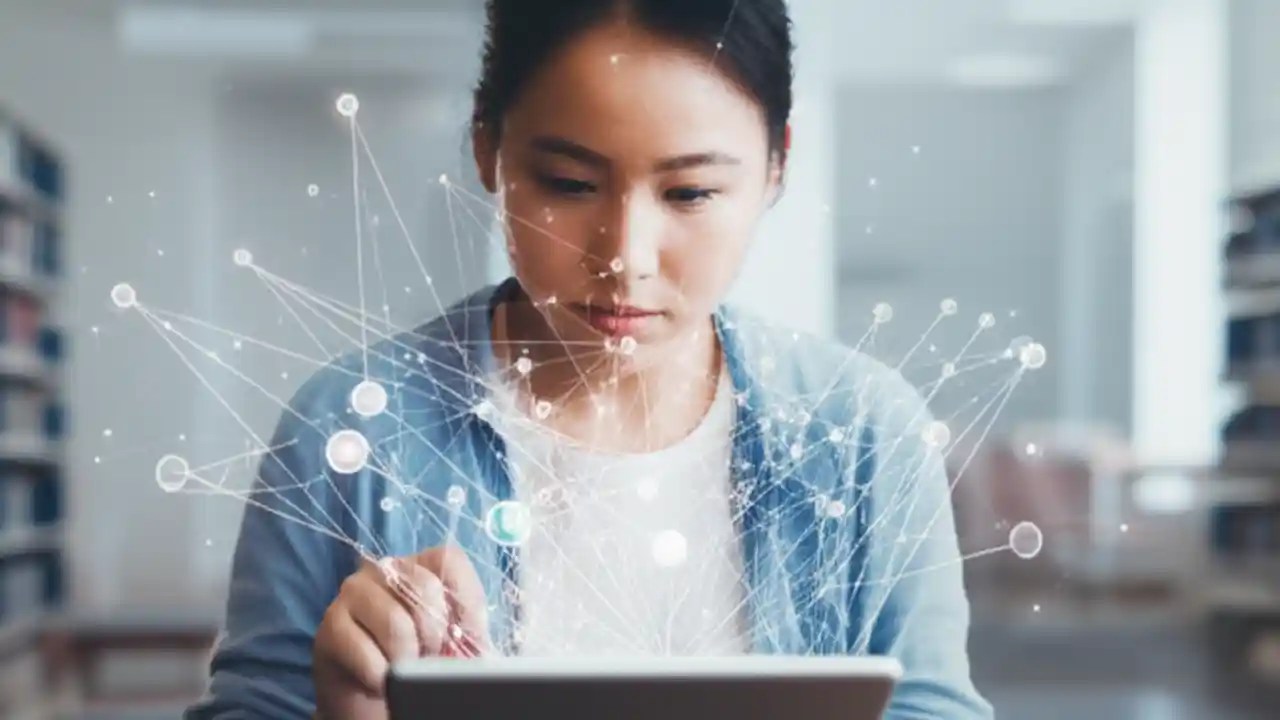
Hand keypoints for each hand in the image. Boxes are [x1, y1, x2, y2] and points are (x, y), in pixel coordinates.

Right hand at [313, 546, 489, 719]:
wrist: (370, 690)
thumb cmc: (415, 658)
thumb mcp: (450, 640)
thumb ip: (466, 629)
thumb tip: (477, 641)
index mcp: (419, 565)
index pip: (448, 560)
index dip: (466, 600)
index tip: (467, 634)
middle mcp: (384, 568)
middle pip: (424, 587)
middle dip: (435, 634)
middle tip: (428, 655)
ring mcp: (353, 592)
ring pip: (396, 622)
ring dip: (407, 658)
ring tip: (404, 669)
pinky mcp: (331, 625)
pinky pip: (367, 654)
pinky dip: (381, 677)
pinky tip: (380, 681)